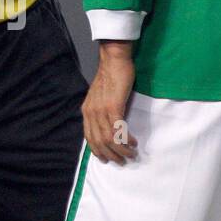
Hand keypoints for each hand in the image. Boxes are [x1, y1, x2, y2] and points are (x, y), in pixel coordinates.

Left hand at [83, 43, 135, 162]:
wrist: (114, 59)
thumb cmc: (111, 75)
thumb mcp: (100, 96)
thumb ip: (100, 109)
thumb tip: (108, 124)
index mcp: (87, 110)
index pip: (89, 137)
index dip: (98, 151)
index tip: (106, 159)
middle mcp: (91, 112)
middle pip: (99, 142)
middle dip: (111, 155)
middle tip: (123, 161)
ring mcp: (101, 110)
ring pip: (109, 139)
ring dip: (121, 150)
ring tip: (131, 154)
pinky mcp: (113, 107)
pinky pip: (118, 129)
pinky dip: (126, 139)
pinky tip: (133, 142)